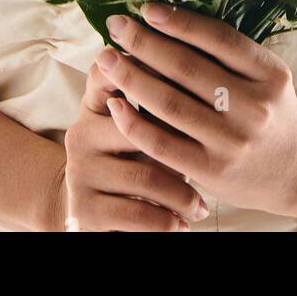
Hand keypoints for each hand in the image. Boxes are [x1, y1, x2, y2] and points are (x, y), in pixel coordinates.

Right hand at [59, 54, 211, 230]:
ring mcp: (80, 172)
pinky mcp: (84, 210)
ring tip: (201, 206)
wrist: (90, 211)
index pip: (113, 74)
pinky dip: (165, 222)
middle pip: (140, 129)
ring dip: (181, 195)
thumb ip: (159, 102)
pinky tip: (182, 225)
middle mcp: (82, 133)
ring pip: (145, 177)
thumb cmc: (129, 160)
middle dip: (181, 146)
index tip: (188, 77)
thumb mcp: (135, 127)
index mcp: (94, 104)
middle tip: (216, 157)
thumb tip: (212, 81)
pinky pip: (136, 214)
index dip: (145, 70)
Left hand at [95, 2, 296, 219]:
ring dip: (132, 77)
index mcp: (270, 74)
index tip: (147, 8)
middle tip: (116, 26)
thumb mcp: (268, 76)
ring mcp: (232, 142)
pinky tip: (115, 104)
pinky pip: (163, 144)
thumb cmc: (273, 112)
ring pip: (170, 104)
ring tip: (107, 58)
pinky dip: (134, 123)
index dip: (180, 22)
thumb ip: (230, 55)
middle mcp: (253, 107)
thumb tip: (169, 20)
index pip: (220, 39)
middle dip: (145, 43)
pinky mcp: (212, 172)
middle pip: (188, 68)